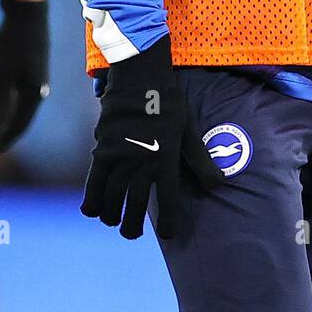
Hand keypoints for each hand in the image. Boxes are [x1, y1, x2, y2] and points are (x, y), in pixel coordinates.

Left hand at [0, 0, 49, 155]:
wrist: (29, 12)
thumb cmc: (14, 41)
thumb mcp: (3, 72)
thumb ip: (0, 100)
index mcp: (33, 95)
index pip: (15, 129)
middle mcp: (39, 92)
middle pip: (19, 123)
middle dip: (2, 138)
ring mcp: (38, 82)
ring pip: (20, 112)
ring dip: (5, 124)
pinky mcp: (34, 72)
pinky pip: (21, 100)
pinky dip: (8, 109)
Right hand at [81, 35, 223, 239]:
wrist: (141, 77)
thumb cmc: (169, 103)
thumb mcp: (189, 130)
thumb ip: (201, 160)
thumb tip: (219, 184)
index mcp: (167, 160)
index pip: (168, 204)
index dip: (169, 225)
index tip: (168, 234)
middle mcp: (142, 164)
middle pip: (133, 208)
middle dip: (132, 228)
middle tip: (132, 233)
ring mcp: (120, 158)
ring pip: (111, 201)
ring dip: (112, 217)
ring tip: (114, 220)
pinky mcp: (101, 150)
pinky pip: (93, 185)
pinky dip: (92, 202)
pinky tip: (94, 210)